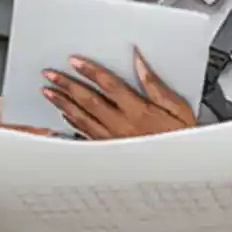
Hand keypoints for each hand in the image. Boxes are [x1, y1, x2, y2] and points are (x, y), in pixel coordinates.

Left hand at [42, 49, 196, 138]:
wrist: (182, 170)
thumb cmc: (182, 139)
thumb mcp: (179, 108)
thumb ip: (155, 84)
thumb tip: (139, 61)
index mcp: (138, 110)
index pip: (108, 84)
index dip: (89, 70)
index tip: (74, 61)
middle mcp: (122, 125)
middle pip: (89, 100)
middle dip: (67, 85)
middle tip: (50, 74)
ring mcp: (113, 140)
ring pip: (82, 118)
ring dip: (63, 104)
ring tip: (49, 93)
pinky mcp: (110, 151)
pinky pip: (86, 135)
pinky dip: (72, 124)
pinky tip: (64, 116)